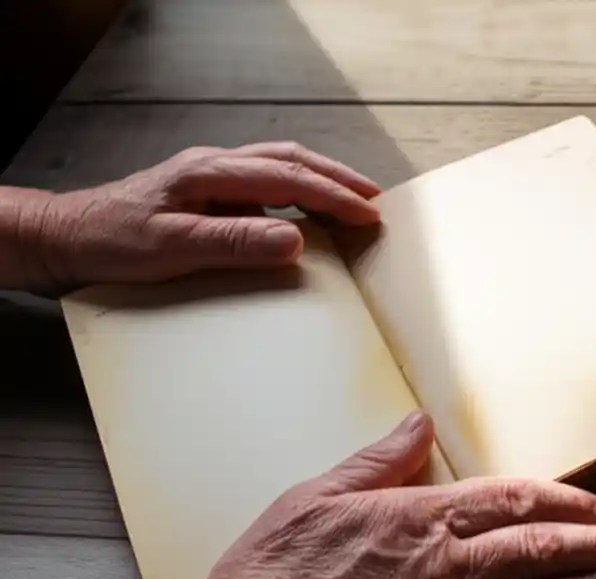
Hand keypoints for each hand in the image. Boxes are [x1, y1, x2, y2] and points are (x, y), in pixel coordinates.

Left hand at [1, 142, 381, 293]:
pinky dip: (298, 190)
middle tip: (375, 201)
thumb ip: (233, 241)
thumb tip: (293, 239)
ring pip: (280, 164)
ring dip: (321, 179)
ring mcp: (210, 175)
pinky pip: (265, 182)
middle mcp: (214, 164)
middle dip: (339, 178)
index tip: (368, 216)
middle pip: (292, 160)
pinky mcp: (206, 191)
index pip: (288, 179)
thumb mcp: (170, 247)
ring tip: (354, 199)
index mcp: (210, 172)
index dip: (333, 197)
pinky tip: (306, 211)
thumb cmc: (111, 242)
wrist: (66, 236)